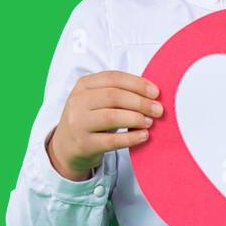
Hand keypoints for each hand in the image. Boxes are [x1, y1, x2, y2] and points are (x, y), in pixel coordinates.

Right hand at [47, 71, 162, 181]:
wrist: (66, 147)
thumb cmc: (92, 118)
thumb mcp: (99, 100)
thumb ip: (121, 92)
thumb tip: (154, 94)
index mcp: (84, 85)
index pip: (114, 78)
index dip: (138, 84)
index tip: (156, 92)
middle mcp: (77, 102)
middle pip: (114, 96)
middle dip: (140, 102)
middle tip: (158, 110)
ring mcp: (78, 124)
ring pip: (111, 117)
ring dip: (136, 119)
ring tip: (150, 122)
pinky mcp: (83, 144)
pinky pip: (111, 141)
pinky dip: (131, 138)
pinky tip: (144, 136)